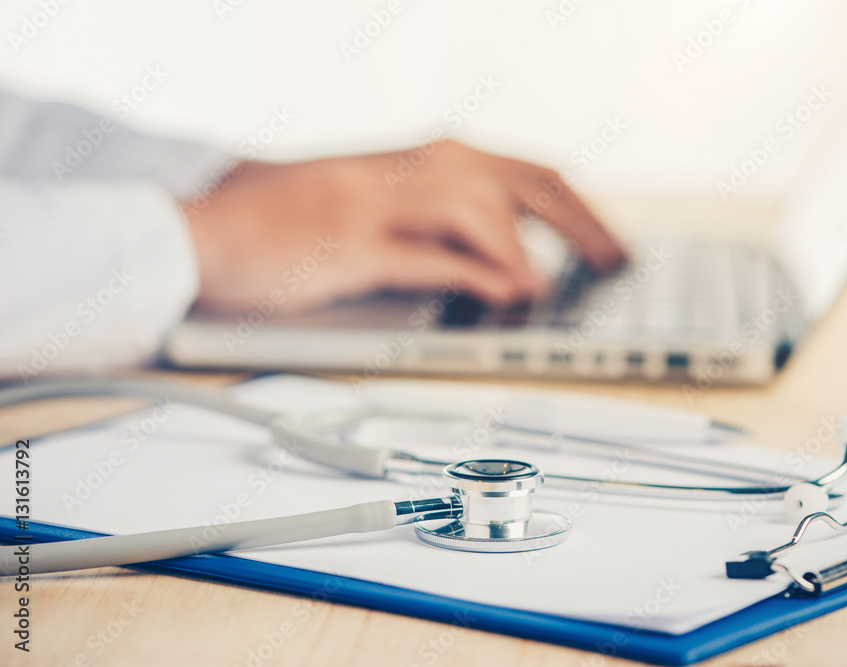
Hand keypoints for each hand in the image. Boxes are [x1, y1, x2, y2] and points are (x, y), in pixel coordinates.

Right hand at [183, 140, 625, 313]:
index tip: (596, 233)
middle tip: (612, 257)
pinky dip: (475, 275)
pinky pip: (425, 257)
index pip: (503, 166)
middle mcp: (392, 173)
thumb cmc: (268, 224)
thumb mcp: (353, 208)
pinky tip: (509, 295)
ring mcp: (369, 206)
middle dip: (573, 218)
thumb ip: (416, 224)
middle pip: (507, 177)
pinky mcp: (344, 248)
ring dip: (522, 250)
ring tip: (551, 289)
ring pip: (473, 207)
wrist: (190, 232)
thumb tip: (483, 261)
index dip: (563, 198)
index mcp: (398, 162)